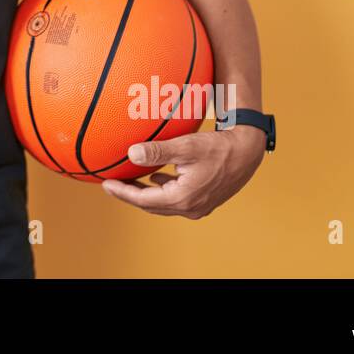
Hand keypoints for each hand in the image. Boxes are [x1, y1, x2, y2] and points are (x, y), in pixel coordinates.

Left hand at [100, 125, 265, 218]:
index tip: (106, 184)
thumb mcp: (186, 147)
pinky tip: (156, 178)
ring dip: (146, 193)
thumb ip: (158, 152)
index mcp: (183, 198)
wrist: (248, 151)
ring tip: (130, 180)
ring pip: (164, 203)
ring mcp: (199, 205)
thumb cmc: (219, 147)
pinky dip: (162, 190)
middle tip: (113, 184)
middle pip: (152, 205)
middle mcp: (191, 207)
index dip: (123, 192)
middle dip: (131, 195)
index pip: (144, 200)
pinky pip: (176, 198)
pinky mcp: (204, 199)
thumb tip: (131, 153)